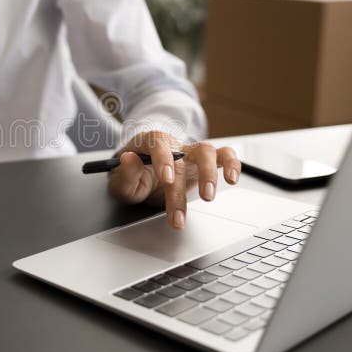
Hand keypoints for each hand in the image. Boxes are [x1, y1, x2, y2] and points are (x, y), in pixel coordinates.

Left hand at [108, 130, 240, 229]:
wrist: (141, 172)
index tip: (167, 178)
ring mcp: (190, 153)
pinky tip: (232, 179)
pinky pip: (223, 156)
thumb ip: (125, 172)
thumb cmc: (131, 174)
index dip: (164, 159)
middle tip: (181, 209)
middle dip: (184, 183)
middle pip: (184, 155)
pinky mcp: (203, 163)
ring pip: (207, 151)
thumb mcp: (119, 178)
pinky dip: (231, 164)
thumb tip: (129, 159)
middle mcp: (173, 145)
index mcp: (149, 143)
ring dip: (210, 173)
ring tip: (208, 197)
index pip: (158, 144)